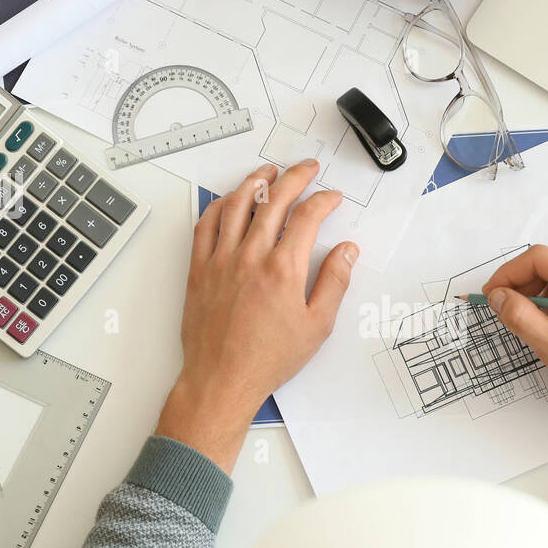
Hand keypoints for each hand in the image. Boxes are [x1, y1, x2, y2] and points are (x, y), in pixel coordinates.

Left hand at [156, 160, 358, 472]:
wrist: (223, 379)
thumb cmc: (268, 359)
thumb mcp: (317, 326)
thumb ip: (334, 283)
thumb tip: (348, 252)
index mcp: (284, 269)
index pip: (308, 216)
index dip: (324, 200)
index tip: (333, 198)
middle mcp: (251, 257)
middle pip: (274, 200)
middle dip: (295, 177)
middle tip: (307, 169)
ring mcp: (222, 260)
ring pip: (238, 204)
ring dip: (256, 181)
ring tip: (268, 172)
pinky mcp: (200, 269)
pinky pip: (206, 225)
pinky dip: (219, 206)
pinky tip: (230, 200)